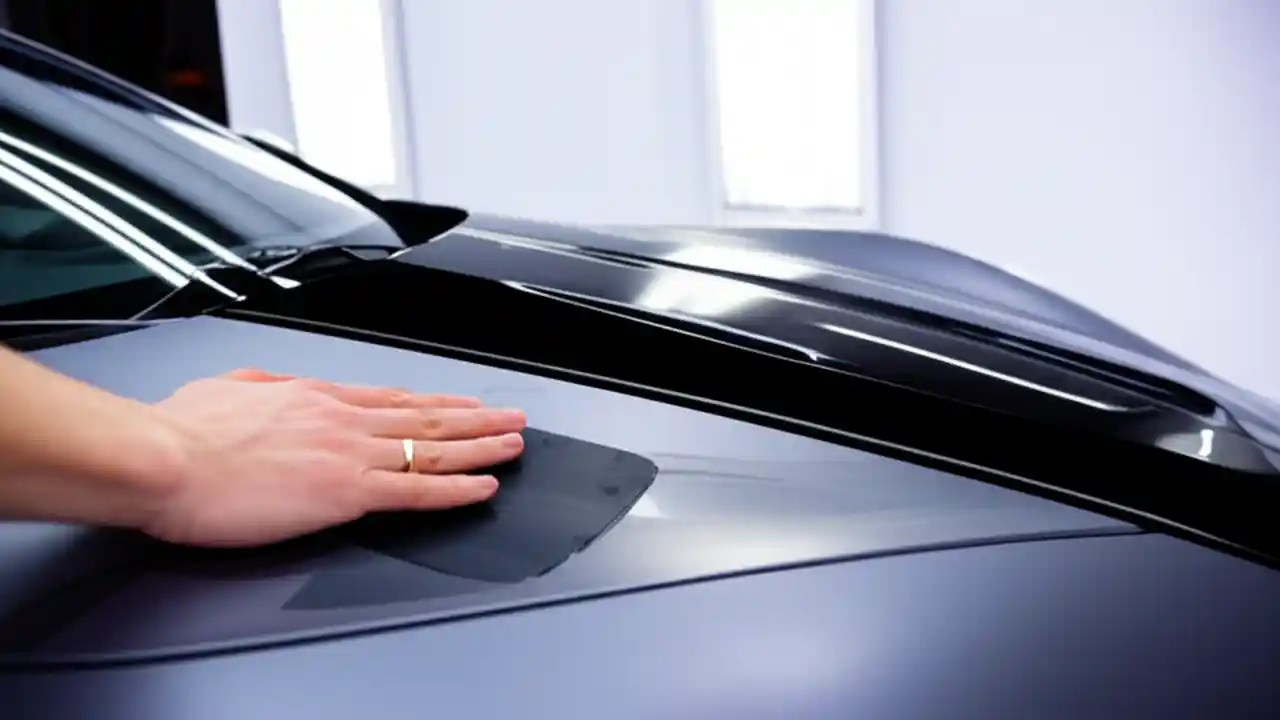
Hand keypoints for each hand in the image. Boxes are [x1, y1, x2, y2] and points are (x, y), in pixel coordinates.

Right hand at [142, 369, 525, 546]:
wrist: (161, 457)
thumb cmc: (180, 432)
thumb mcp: (227, 390)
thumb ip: (259, 390)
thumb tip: (266, 389)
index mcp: (313, 397)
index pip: (390, 399)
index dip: (433, 401)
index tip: (461, 401)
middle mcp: (342, 419)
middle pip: (425, 418)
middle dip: (474, 417)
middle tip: (511, 416)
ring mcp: (350, 454)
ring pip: (433, 448)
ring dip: (480, 446)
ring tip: (514, 443)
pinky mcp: (346, 492)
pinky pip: (418, 489)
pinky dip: (457, 488)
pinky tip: (485, 486)